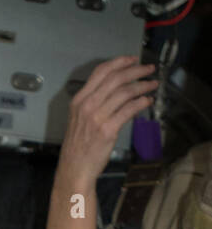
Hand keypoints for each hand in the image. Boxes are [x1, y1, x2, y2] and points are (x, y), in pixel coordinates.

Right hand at [59, 55, 156, 183]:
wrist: (75, 168)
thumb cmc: (78, 146)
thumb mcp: (79, 118)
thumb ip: (94, 102)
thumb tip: (117, 90)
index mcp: (79, 100)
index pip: (100, 72)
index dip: (119, 62)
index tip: (133, 59)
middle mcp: (87, 105)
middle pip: (115, 78)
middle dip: (136, 70)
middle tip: (149, 69)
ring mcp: (97, 117)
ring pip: (125, 92)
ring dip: (143, 86)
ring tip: (152, 84)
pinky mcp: (108, 130)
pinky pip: (129, 110)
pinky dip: (141, 103)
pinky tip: (147, 101)